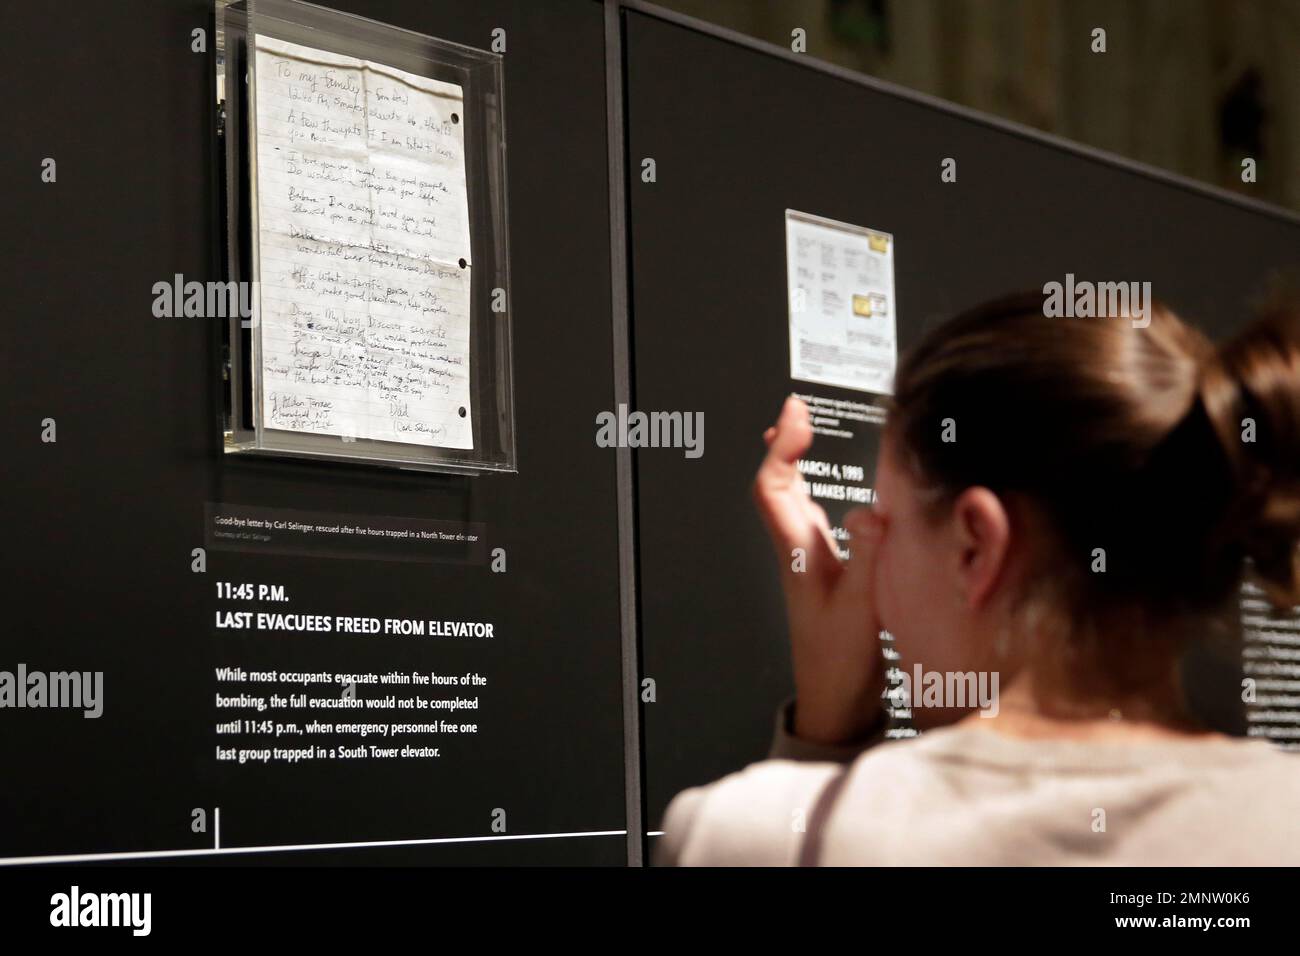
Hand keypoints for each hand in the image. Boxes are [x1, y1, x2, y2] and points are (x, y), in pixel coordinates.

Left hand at [753, 396, 886, 743]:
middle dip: (783, 443)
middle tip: (797, 409)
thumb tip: (870, 510)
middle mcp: (798, 549)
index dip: (780, 448)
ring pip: (791, 499)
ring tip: (801, 430)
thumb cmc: (841, 662)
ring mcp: (809, 558)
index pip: (773, 487)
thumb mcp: (862, 608)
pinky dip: (814, 486)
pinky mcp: (824, 569)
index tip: (795, 415)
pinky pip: (811, 514)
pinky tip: (827, 483)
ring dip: (793, 462)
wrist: (835, 701)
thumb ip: (867, 559)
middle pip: (776, 485)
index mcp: (799, 553)